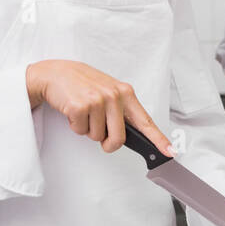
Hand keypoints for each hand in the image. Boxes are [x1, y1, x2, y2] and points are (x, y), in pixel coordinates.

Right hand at [25, 59, 173, 155]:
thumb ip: (121, 110)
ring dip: (88, 129)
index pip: (145, 121)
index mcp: (125, 92)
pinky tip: (73, 109)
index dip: (159, 139)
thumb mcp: (108, 90)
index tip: (170, 152)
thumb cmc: (83, 83)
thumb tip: (132, 134)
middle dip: (108, 143)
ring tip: (84, 111)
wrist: (55, 73)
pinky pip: (80, 131)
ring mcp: (97, 101)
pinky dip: (75, 126)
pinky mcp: (80, 106)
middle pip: (119, 139)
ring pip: (97, 137)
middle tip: (98, 130)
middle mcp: (114, 96)